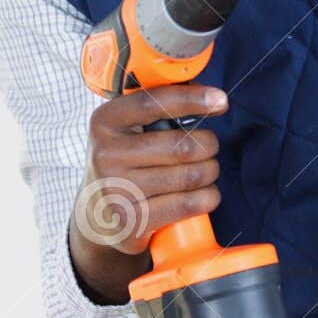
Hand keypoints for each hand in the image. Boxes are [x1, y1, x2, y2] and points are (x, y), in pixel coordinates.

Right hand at [73, 82, 227, 259]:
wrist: (97, 215)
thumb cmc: (125, 162)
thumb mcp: (127, 129)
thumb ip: (159, 109)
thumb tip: (210, 95)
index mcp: (104, 123)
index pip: (152, 103)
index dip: (191, 99)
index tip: (220, 100)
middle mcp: (105, 155)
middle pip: (182, 146)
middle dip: (208, 146)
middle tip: (207, 149)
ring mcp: (116, 191)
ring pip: (191, 176)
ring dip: (209, 172)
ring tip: (203, 172)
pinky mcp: (131, 222)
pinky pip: (188, 205)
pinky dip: (207, 198)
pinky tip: (203, 195)